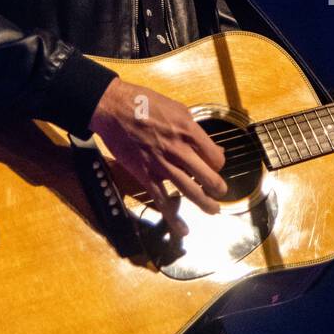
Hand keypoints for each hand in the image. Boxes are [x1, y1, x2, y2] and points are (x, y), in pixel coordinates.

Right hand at [88, 77, 227, 237]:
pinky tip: (183, 230)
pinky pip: (162, 201)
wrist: (113, 108)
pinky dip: (173, 218)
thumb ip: (195, 129)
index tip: (215, 165)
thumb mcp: (178, 108)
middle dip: (218, 187)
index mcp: (189, 131)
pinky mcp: (145, 175)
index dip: (218, 163)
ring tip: (213, 210)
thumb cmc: (144, 103)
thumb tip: (210, 145)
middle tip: (220, 191)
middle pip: (208, 176)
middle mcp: (178, 149)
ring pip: (190, 190)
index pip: (215, 157)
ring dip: (205, 203)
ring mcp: (162, 164)